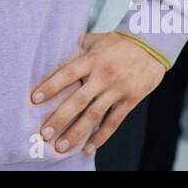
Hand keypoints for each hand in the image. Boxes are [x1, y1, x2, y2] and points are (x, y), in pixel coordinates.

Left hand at [30, 32, 164, 155]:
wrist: (152, 45)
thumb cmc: (119, 42)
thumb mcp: (97, 39)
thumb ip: (77, 45)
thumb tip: (53, 44)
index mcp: (92, 59)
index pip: (67, 73)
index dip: (51, 86)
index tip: (34, 99)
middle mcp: (103, 75)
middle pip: (78, 100)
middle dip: (60, 118)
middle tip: (44, 134)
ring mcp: (118, 90)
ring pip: (94, 115)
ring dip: (76, 133)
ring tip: (61, 147)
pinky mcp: (130, 100)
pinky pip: (113, 122)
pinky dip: (100, 136)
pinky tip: (87, 147)